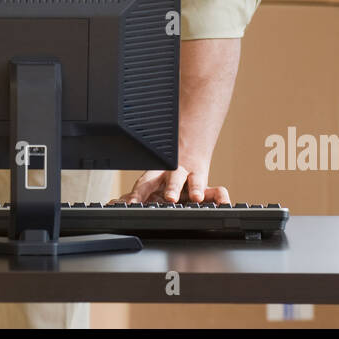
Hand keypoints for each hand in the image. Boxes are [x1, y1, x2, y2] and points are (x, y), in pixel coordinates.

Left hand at [114, 155, 230, 204]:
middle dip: (172, 188)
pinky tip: (223, 201)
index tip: (132, 204)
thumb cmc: (167, 161)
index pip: (146, 182)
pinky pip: (215, 188)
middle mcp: (173, 171)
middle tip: (170, 198)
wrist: (189, 134)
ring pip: (193, 179)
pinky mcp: (205, 177)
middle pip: (171, 178)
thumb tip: (116, 202)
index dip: (139, 193)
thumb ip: (138, 190)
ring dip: (195, 187)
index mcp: (157, 171)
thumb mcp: (151, 171)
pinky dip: (220, 195)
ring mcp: (190, 173)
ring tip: (197, 197)